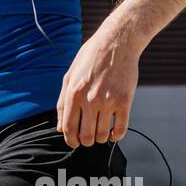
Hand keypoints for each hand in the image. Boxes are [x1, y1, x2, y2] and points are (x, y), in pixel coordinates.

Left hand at [55, 24, 142, 147]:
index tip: (74, 142)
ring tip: (100, 132)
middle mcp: (89, 99)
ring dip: (100, 139)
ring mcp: (108, 101)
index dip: (70, 140)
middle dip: (85, 142)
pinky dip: (116, 136)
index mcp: (73, 93)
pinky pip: (120, 129)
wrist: (117, 43)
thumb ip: (62, 102)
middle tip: (88, 138)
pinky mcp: (125, 101)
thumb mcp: (69, 76)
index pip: (68, 128)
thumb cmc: (91, 58)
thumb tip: (60, 128)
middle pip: (85, 136)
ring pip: (102, 135)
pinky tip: (113, 132)